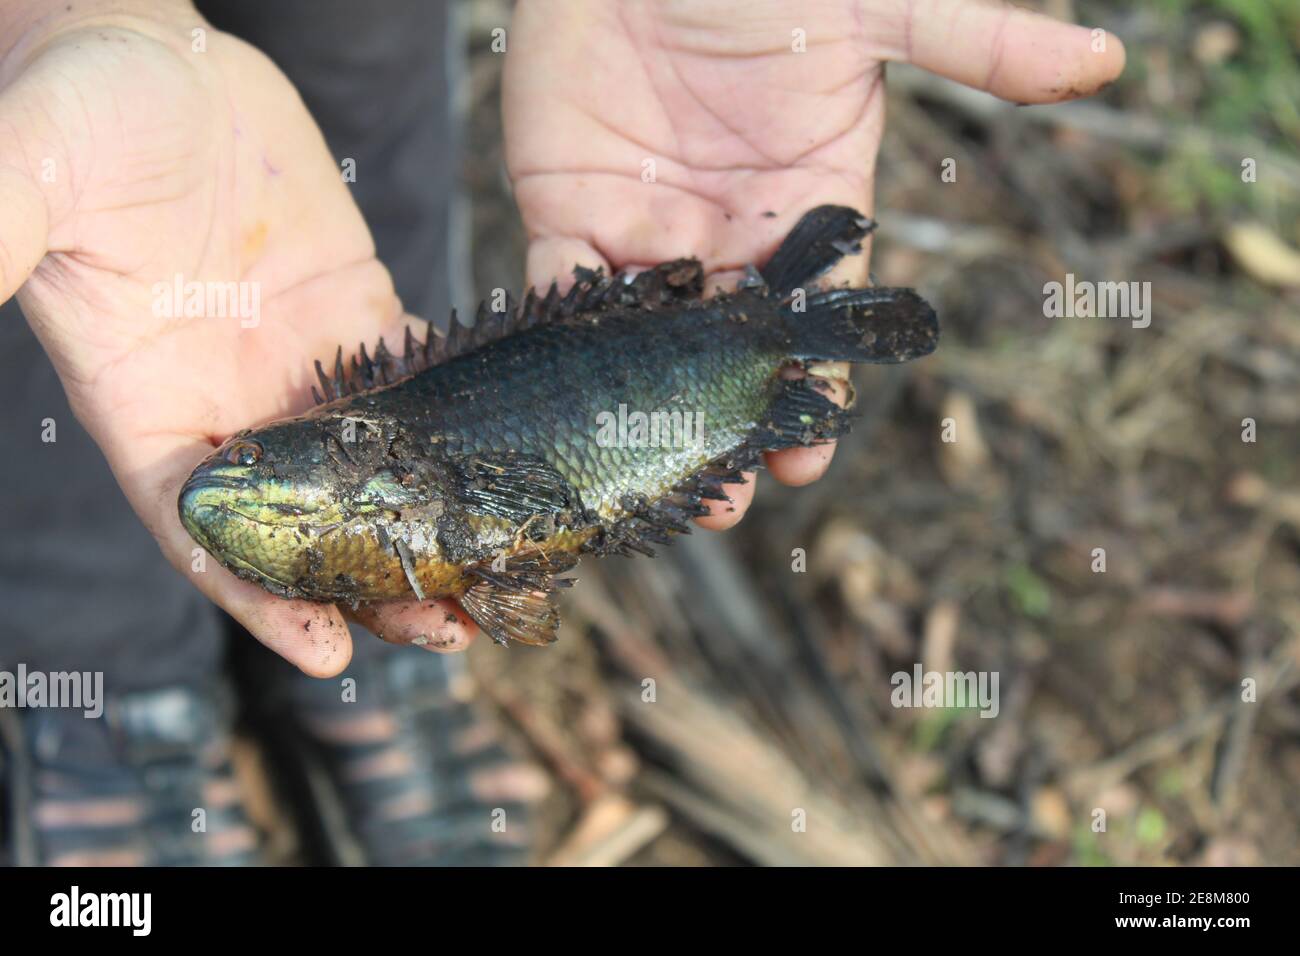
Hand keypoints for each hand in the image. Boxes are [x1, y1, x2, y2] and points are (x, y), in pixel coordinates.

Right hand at [0, 0, 475, 674]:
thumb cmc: (73, 106)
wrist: (145, 53)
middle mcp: (228, 404)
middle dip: (371, 584)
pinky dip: (459, 436)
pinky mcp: (353, 313)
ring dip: (428, 528)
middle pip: (306, 524)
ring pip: (372, 474)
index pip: (203, 530)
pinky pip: (416, 391)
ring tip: (495, 574)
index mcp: (145, 404)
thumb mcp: (31, 167)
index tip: (328, 653)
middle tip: (450, 629)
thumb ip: (3, 229)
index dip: (261, 597)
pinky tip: (509, 468)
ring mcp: (296, 365)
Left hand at [503, 0, 1124, 524]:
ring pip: (647, 342)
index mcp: (807, 205)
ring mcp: (648, 225)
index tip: (807, 453)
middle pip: (730, 352)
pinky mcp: (568, 206)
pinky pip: (564, 287)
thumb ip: (976, 42)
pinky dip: (567, 340)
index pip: (813, 318)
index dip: (810, 388)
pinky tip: (576, 400)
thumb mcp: (879, 8)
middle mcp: (728, 231)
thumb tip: (1105, 57)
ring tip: (655, 479)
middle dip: (727, 424)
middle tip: (726, 497)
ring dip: (647, 412)